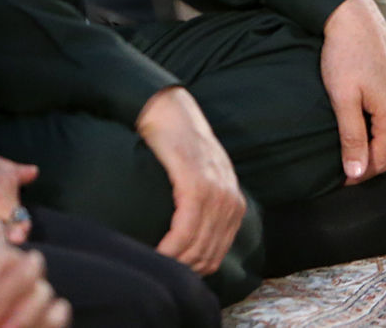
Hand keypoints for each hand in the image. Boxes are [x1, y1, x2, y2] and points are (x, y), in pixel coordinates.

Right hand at [135, 86, 244, 274]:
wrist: (169, 109)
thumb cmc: (178, 146)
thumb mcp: (201, 180)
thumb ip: (202, 209)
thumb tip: (188, 246)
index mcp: (234, 203)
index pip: (216, 255)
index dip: (191, 271)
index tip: (167, 275)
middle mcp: (230, 200)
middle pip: (207, 256)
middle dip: (181, 271)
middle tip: (154, 273)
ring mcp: (216, 191)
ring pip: (196, 247)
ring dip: (173, 262)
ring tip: (151, 265)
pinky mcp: (196, 183)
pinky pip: (185, 228)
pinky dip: (169, 246)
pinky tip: (154, 251)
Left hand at [320, 0, 385, 185]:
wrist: (353, 15)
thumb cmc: (344, 56)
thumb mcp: (342, 100)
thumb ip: (352, 138)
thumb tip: (357, 173)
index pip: (383, 159)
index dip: (362, 174)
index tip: (343, 178)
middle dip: (372, 157)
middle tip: (348, 160)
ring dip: (381, 137)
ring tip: (358, 139)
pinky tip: (373, 114)